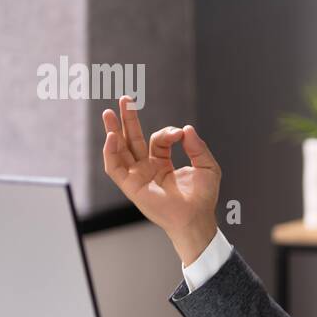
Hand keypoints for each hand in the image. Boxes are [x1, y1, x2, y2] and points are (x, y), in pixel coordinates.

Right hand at [101, 96, 221, 264]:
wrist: (197, 218)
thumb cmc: (203, 197)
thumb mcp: (207, 166)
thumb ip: (197, 147)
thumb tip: (186, 128)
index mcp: (162, 164)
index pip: (158, 140)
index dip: (168, 133)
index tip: (180, 134)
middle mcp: (147, 169)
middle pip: (132, 140)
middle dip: (128, 120)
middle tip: (124, 99)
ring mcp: (137, 177)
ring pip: (119, 151)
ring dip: (113, 131)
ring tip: (109, 112)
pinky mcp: (131, 186)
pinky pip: (114, 168)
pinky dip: (110, 152)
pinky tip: (112, 137)